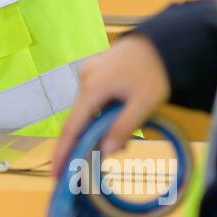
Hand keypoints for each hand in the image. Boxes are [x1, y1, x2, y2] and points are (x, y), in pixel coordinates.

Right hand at [51, 34, 170, 173]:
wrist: (161, 43)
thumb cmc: (154, 73)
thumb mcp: (145, 103)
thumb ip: (124, 127)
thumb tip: (107, 151)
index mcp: (93, 88)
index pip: (72, 127)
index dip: (63, 152)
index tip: (55, 174)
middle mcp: (84, 79)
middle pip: (76, 119)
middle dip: (79, 143)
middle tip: (81, 168)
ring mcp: (87, 72)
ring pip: (84, 109)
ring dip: (91, 128)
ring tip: (107, 144)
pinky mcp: (94, 70)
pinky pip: (90, 98)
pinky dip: (96, 114)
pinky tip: (110, 122)